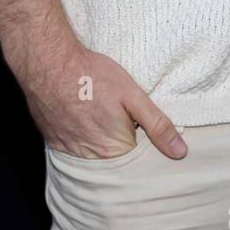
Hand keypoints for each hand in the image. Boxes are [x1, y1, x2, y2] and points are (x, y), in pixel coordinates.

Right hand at [11, 40, 187, 160]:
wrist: (49, 64)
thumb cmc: (92, 76)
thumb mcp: (132, 95)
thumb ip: (157, 125)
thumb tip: (180, 151)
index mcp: (114, 150)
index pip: (138, 165)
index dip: (147, 151)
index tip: (150, 139)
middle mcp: (91, 158)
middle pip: (116, 165)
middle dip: (126, 151)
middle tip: (127, 125)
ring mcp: (70, 152)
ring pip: (95, 160)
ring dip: (103, 148)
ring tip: (105, 122)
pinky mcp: (55, 143)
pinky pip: (76, 152)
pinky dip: (83, 142)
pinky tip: (87, 123)